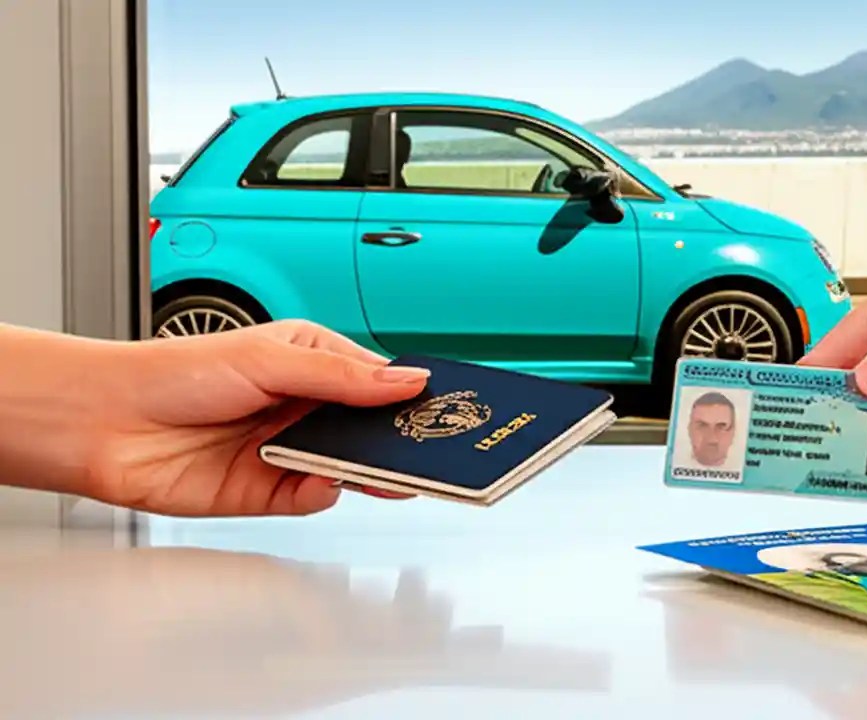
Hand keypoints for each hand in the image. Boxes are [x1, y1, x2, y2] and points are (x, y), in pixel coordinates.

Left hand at [82, 320, 428, 515]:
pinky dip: (321, 492)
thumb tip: (405, 380)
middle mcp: (302, 406)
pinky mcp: (267, 492)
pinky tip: (318, 482)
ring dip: (366, 468)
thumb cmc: (171, 373)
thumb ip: (341, 376)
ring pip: (348, 465)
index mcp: (311, 361)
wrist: (104, 424)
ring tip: (388, 469)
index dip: (411, 393)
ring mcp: (287, 450)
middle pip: (370, 427)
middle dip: (398, 437)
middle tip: (432, 446)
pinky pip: (313, 497)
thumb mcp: (268, 358)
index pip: (377, 379)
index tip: (445, 404)